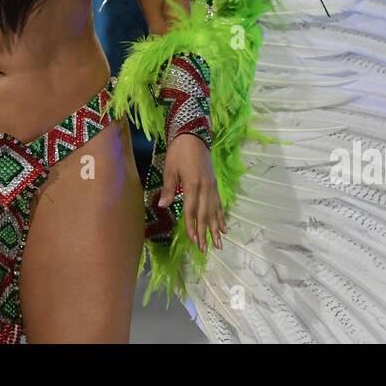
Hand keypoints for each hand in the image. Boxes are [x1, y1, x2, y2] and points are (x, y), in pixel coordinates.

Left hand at [157, 134, 226, 252]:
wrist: (193, 136)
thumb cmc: (178, 152)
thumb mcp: (170, 168)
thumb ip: (169, 188)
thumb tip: (162, 205)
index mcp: (192, 184)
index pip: (191, 210)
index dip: (191, 226)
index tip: (193, 241)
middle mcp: (205, 187)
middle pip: (204, 214)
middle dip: (204, 233)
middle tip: (205, 249)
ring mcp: (212, 186)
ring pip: (214, 211)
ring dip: (215, 228)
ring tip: (218, 244)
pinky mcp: (214, 184)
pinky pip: (219, 204)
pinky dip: (221, 216)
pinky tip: (223, 227)